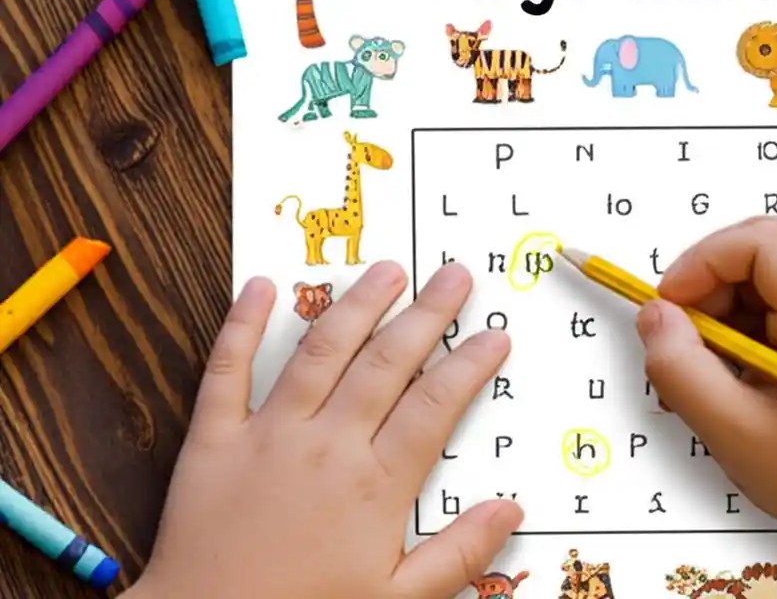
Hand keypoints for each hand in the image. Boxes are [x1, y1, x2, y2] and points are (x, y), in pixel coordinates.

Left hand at [126, 261, 521, 598]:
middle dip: (427, 314)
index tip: (494, 337)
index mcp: (375, 484)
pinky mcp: (215, 439)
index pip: (436, 405)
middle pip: (387, 363)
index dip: (471, 365)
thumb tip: (511, 511)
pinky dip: (242, 325)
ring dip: (357, 305)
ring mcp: (268, 435)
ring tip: (386, 270)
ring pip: (320, 352)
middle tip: (454, 276)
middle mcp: (327, 446)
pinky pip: (227, 371)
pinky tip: (262, 288)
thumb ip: (459, 554)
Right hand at [638, 217, 776, 596]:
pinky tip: (734, 381)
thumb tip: (654, 316)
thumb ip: (681, 368)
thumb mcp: (734, 429)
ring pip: (771, 279)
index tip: (668, 307)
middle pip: (765, 251)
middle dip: (710, 284)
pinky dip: (748, 331)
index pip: (759, 241)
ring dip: (725, 312)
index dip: (701, 262)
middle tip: (682, 340)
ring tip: (705, 374)